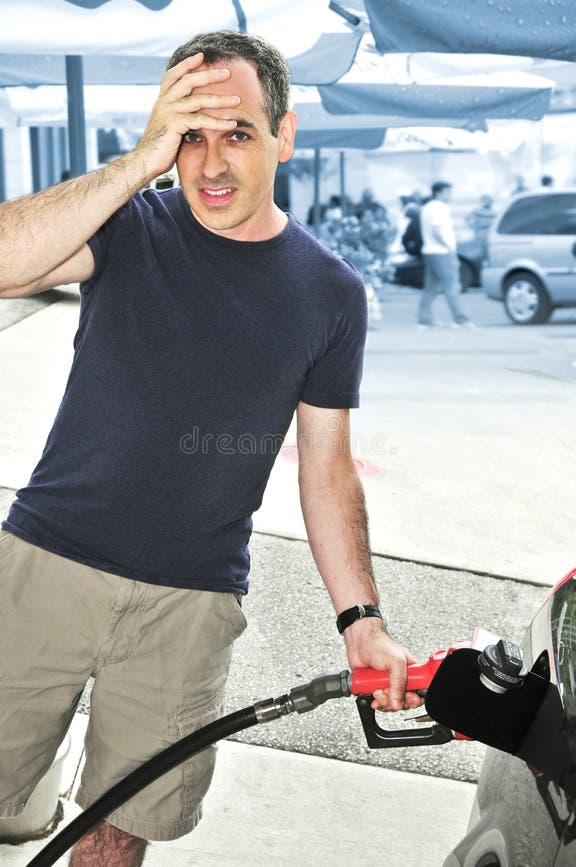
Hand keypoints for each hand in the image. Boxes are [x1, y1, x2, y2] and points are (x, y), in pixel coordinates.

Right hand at [133, 53, 241, 179]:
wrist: (144, 162)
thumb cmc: (158, 150)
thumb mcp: (168, 128)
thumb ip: (178, 118)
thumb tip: (193, 118)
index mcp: (162, 101)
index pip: (174, 75)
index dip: (187, 64)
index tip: (202, 56)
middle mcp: (164, 102)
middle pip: (188, 80)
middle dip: (209, 74)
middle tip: (228, 72)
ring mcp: (168, 111)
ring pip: (198, 99)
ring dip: (220, 99)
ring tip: (237, 100)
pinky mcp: (174, 124)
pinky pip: (200, 119)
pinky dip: (218, 122)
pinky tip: (231, 124)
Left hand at [343, 617, 424, 711]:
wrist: (358, 641)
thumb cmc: (378, 643)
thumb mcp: (395, 661)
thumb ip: (399, 683)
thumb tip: (398, 702)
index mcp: (411, 671)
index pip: (419, 691)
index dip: (414, 698)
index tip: (408, 697)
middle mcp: (400, 679)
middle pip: (404, 701)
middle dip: (395, 700)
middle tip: (388, 691)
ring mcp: (387, 684)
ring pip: (391, 703)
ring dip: (383, 700)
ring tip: (377, 690)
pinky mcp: (375, 687)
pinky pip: (379, 701)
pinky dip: (376, 701)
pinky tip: (373, 694)